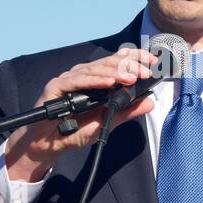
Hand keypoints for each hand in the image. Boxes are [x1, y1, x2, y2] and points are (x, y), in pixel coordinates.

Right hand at [5, 47, 159, 181]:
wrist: (49, 144)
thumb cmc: (75, 130)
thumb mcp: (106, 121)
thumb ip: (126, 111)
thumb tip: (149, 102)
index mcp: (94, 79)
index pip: (116, 62)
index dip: (134, 58)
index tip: (153, 61)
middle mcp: (82, 75)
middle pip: (107, 63)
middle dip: (129, 66)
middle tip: (145, 72)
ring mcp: (68, 79)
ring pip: (94, 69)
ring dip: (115, 72)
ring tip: (131, 77)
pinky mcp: (56, 87)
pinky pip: (77, 80)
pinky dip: (94, 81)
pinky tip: (109, 83)